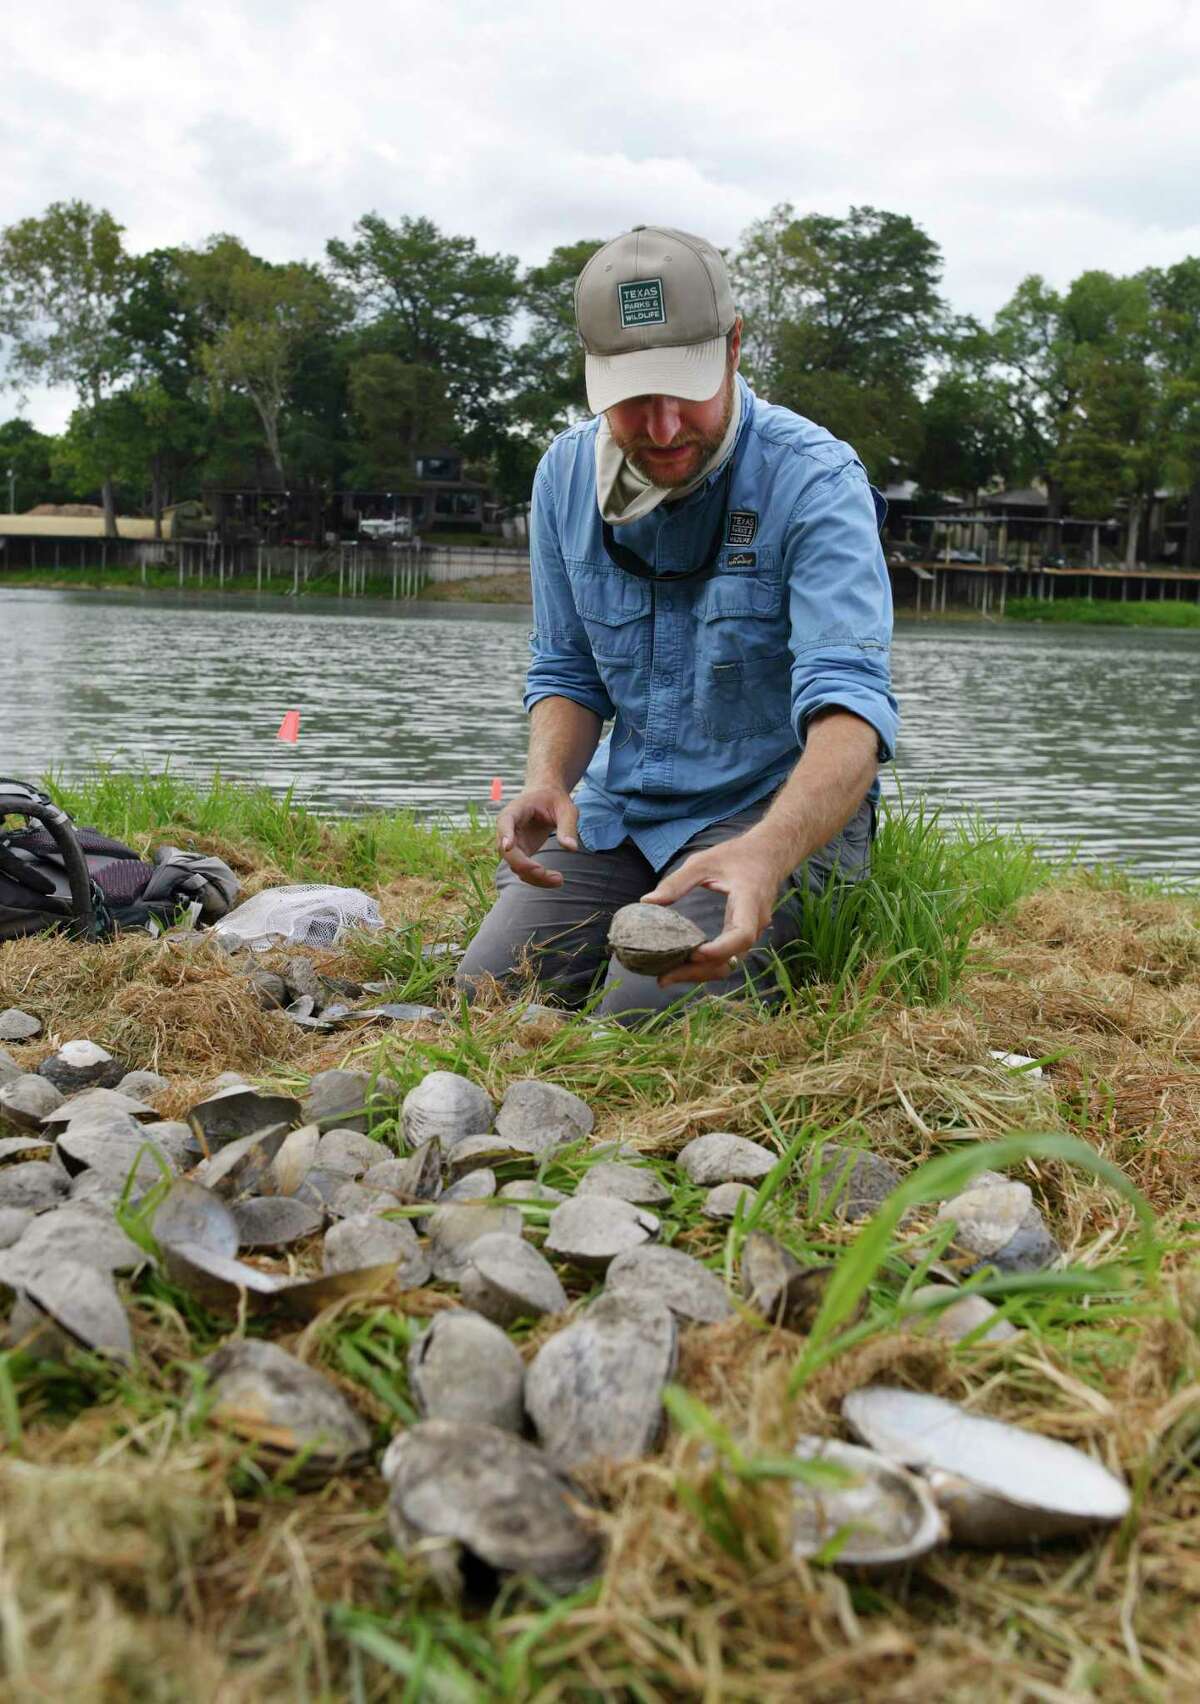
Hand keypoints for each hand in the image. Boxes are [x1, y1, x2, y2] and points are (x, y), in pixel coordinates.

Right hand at [496, 786, 579, 886]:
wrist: (547, 799)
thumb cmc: (555, 800)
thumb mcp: (566, 809)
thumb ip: (568, 827)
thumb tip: (571, 849)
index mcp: (516, 810)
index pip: (505, 822)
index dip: (505, 834)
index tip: (508, 847)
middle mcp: (508, 829)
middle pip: (507, 851)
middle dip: (524, 865)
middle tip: (546, 873)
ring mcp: (513, 844)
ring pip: (515, 866)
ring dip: (534, 877)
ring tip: (559, 879)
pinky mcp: (521, 854)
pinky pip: (524, 871)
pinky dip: (538, 879)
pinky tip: (556, 880)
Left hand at [640, 834, 784, 984]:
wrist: (768, 855)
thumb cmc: (736, 855)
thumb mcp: (703, 862)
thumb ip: (676, 882)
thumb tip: (647, 901)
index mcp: (749, 900)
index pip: (742, 934)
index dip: (720, 949)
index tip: (694, 953)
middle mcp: (755, 922)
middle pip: (732, 958)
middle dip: (699, 971)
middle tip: (664, 978)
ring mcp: (752, 931)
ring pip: (729, 963)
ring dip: (700, 973)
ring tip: (667, 976)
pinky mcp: (744, 936)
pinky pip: (728, 957)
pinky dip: (706, 966)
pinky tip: (682, 966)